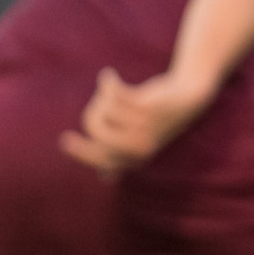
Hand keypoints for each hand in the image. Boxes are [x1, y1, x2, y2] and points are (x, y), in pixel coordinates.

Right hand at [60, 67, 208, 175]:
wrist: (187, 96)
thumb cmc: (158, 120)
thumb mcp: (139, 140)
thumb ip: (121, 157)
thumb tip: (107, 178)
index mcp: (134, 158)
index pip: (101, 159)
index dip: (82, 152)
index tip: (66, 140)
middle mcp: (139, 148)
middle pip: (96, 129)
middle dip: (94, 110)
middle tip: (102, 99)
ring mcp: (145, 129)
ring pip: (105, 109)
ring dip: (106, 95)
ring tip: (114, 89)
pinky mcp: (148, 110)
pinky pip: (114, 95)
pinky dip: (109, 82)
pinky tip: (109, 76)